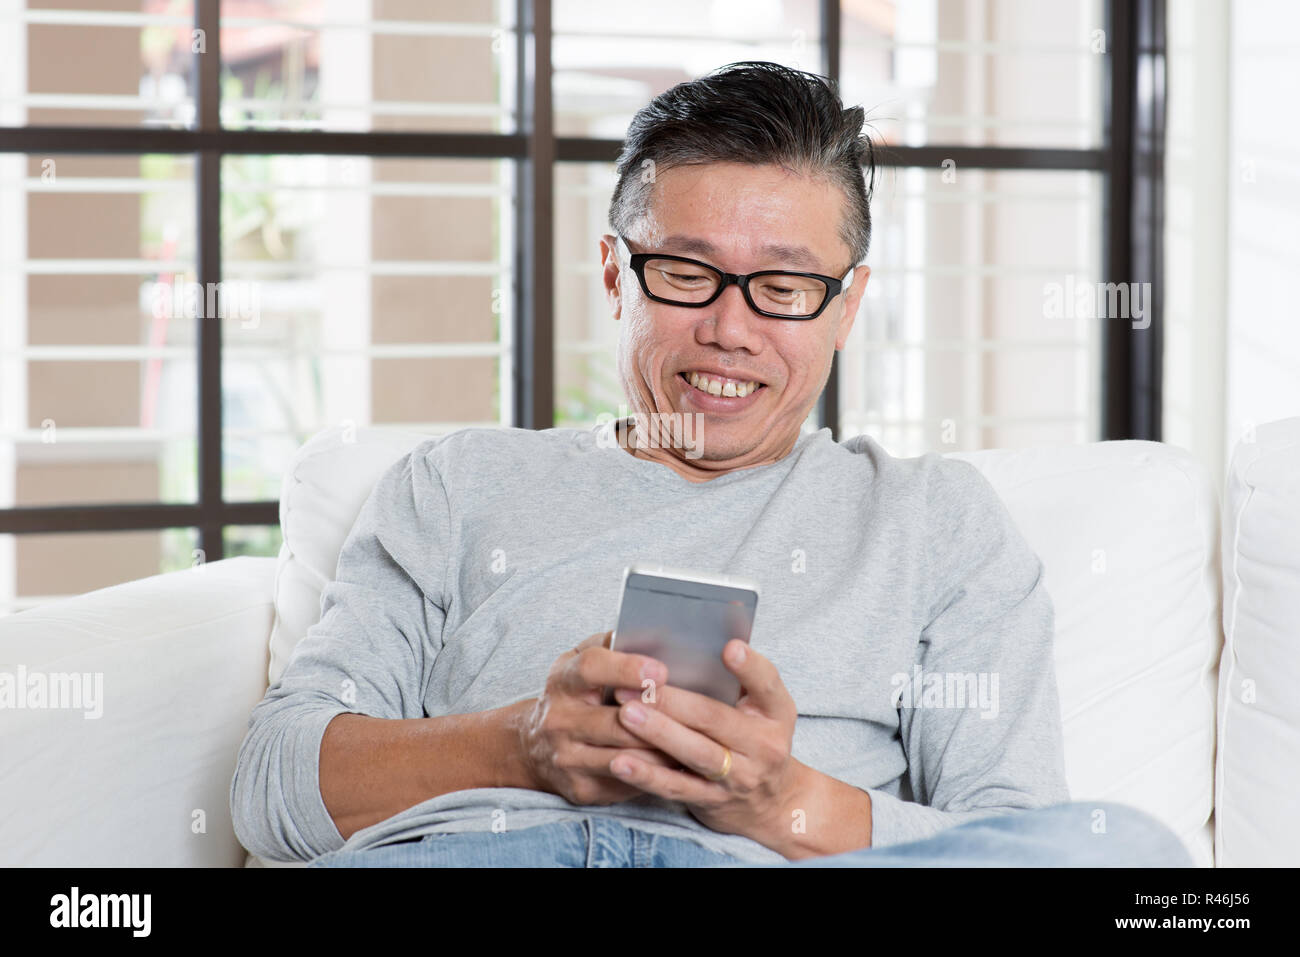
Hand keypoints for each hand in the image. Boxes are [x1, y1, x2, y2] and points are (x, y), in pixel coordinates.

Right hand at [519, 630, 678, 805]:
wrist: (536, 746)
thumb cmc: (574, 695)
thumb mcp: (582, 660)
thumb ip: (613, 644)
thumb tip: (657, 633)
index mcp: (563, 681)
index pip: (591, 669)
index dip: (627, 669)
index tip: (661, 671)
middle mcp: (559, 720)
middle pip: (615, 722)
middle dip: (656, 719)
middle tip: (694, 715)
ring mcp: (568, 758)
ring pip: (626, 757)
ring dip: (663, 750)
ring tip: (696, 741)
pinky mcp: (581, 788)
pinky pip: (628, 782)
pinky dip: (655, 774)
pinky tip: (678, 764)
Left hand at [608, 639, 803, 843]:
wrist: (770, 802)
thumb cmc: (756, 737)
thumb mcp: (763, 707)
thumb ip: (741, 676)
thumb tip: (710, 631)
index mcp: (776, 713)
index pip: (768, 685)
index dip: (750, 667)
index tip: (728, 647)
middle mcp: (763, 746)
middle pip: (715, 718)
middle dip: (673, 700)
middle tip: (637, 683)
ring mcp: (739, 777)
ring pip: (695, 753)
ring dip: (657, 733)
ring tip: (625, 714)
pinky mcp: (712, 800)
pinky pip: (676, 787)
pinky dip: (647, 776)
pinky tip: (620, 762)